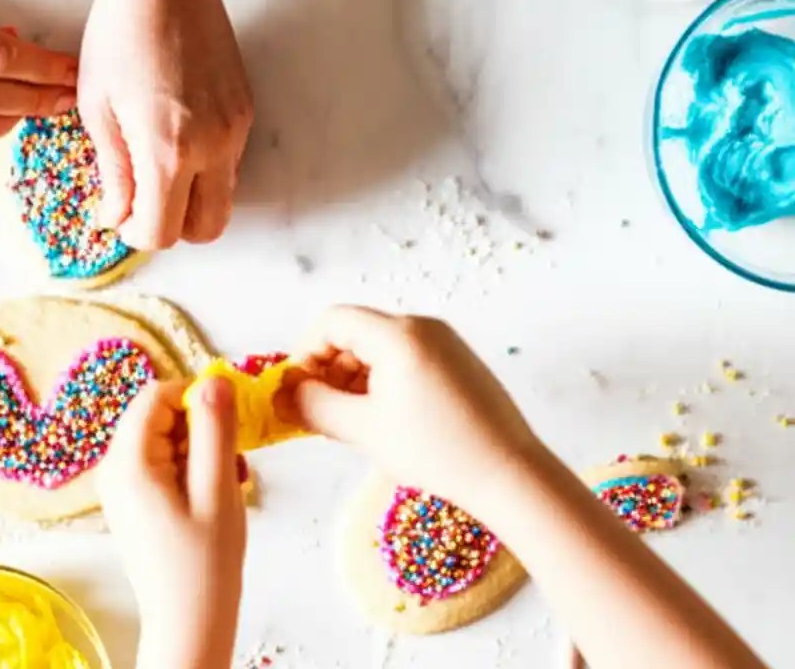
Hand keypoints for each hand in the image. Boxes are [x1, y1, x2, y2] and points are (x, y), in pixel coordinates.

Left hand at [79, 0, 252, 248]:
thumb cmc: (123, 33)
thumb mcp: (98, 108)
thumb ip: (113, 173)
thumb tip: (115, 216)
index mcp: (169, 150)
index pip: (162, 232)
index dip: (135, 236)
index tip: (118, 218)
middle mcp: (213, 148)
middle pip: (207, 230)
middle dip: (172, 229)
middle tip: (140, 206)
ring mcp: (235, 132)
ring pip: (223, 200)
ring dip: (190, 202)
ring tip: (154, 170)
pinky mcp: (245, 115)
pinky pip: (229, 166)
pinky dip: (203, 171)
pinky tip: (174, 141)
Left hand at [99, 379, 244, 668]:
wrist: (187, 624)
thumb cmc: (205, 564)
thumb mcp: (217, 489)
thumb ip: (215, 430)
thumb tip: (214, 380)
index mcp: (128, 462)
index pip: (156, 395)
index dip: (196, 397)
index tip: (231, 421)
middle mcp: (114, 469)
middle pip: (160, 416)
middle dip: (203, 429)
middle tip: (235, 462)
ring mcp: (120, 487)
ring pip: (166, 440)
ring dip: (203, 451)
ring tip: (230, 484)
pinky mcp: (133, 502)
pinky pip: (163, 465)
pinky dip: (193, 471)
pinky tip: (216, 496)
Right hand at [289, 305, 545, 512]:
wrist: (509, 473)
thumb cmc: (437, 451)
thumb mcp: (363, 429)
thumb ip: (314, 406)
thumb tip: (284, 394)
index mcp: (398, 334)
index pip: (332, 322)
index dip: (305, 353)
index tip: (297, 391)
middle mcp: (422, 327)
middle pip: (355, 332)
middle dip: (328, 369)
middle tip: (319, 413)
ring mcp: (444, 342)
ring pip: (378, 347)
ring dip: (353, 378)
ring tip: (350, 422)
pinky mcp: (457, 361)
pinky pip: (404, 357)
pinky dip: (381, 381)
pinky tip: (382, 419)